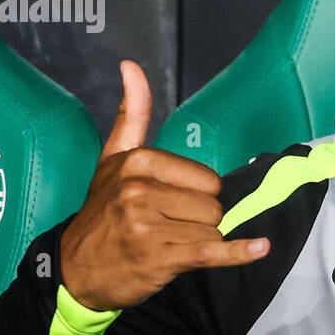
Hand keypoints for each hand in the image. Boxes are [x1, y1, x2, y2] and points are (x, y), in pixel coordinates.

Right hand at [58, 60, 269, 310]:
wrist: (75, 269)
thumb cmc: (101, 212)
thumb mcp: (111, 158)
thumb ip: (132, 114)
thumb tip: (131, 65)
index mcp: (137, 162)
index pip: (207, 179)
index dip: (198, 195)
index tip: (169, 204)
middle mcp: (141, 191)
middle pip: (213, 206)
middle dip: (199, 221)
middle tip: (166, 228)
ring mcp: (149, 226)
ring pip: (213, 230)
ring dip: (198, 242)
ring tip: (167, 245)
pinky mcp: (160, 258)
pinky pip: (213, 251)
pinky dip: (239, 252)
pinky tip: (260, 248)